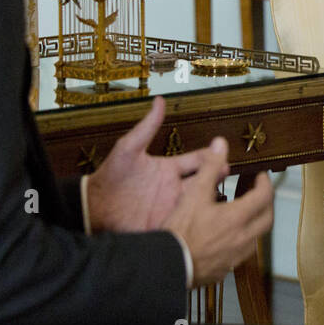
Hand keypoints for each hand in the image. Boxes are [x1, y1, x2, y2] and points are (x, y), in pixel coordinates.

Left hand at [85, 96, 215, 233]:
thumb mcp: (129, 148)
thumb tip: (159, 101)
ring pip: (200, 204)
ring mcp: (172, 207)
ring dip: (212, 202)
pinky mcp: (167, 223)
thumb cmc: (110, 176)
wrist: (95, 206)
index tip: (223, 151)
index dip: (212, 156)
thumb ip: (147, 126)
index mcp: (169, 169)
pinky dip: (199, 222)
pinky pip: (187, 223)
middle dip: (218, 178)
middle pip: (204, 182)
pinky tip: (210, 221)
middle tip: (227, 172)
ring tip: (226, 197)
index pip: (197, 160)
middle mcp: (174, 188)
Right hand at [163, 151, 274, 287]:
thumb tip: (221, 144)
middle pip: (267, 217)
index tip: (259, 174)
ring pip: (256, 236)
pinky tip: (227, 234)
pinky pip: (242, 252)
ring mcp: (236, 256)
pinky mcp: (226, 268)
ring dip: (254, 221)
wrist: (168, 266)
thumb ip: (210, 167)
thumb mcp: (194, 193)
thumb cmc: (180, 231)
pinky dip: (241, 238)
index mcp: (238, 218)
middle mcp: (243, 238)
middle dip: (265, 202)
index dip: (265, 181)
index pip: (265, 196)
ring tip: (241, 210)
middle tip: (255, 191)